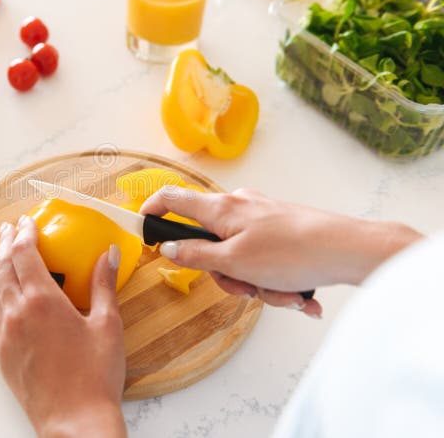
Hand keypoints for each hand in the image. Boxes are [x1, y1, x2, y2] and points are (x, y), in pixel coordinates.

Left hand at [0, 215, 126, 437]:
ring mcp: (6, 334)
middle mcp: (17, 313)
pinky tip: (3, 293)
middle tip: (12, 229)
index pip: (25, 255)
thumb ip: (104, 285)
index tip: (28, 222)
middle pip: (4, 267)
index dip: (25, 234)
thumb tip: (108, 255)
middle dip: (7, 243)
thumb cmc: (95, 376)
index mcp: (43, 301)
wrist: (74, 421)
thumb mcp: (107, 325)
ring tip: (6, 254)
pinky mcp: (2, 353)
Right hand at [140, 187, 421, 317]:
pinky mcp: (281, 231)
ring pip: (239, 258)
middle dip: (225, 274)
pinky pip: (264, 261)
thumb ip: (196, 255)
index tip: (142, 226)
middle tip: (243, 288)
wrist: (349, 250)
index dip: (152, 210)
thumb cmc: (293, 251)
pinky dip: (276, 281)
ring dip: (257, 284)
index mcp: (221, 209)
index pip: (173, 198)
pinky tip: (298, 294)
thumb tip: (168, 248)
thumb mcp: (234, 262)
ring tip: (282, 294)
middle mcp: (239, 207)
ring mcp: (261, 218)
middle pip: (209, 243)